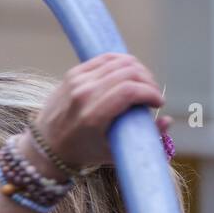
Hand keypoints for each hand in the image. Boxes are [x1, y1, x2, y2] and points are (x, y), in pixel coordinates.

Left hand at [32, 53, 168, 172]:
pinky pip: (106, 58)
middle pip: (128, 72)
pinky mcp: (74, 73)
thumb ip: (144, 139)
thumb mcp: (114, 153)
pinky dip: (123, 63)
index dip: (150, 93)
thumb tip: (168, 121)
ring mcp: (77, 81)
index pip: (129, 90)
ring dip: (138, 70)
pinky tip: (130, 74)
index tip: (158, 103)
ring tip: (144, 85)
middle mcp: (83, 94)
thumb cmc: (82, 153)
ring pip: (119, 61)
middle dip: (148, 81)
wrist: (45, 146)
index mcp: (92, 116)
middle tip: (153, 94)